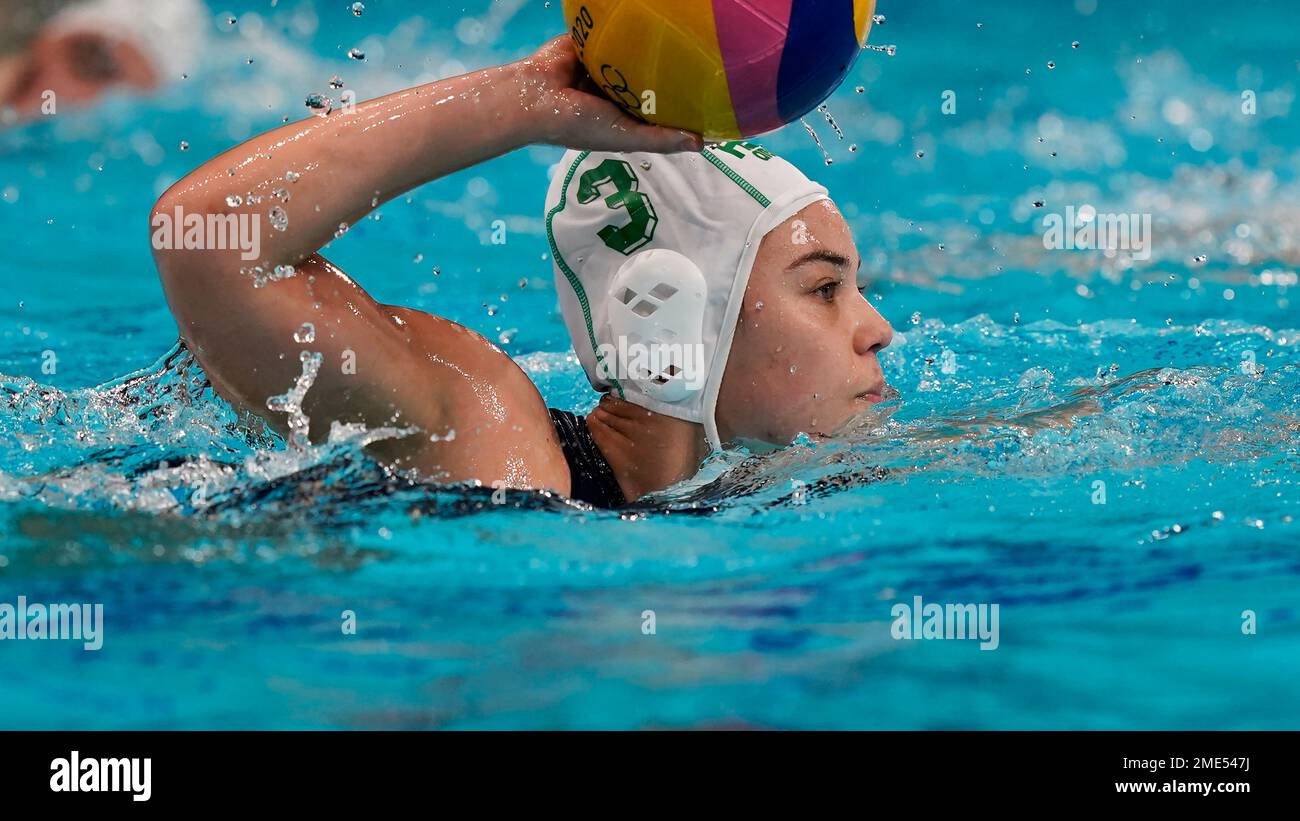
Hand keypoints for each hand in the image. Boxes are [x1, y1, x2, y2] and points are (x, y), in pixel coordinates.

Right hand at [514, 35, 704, 153]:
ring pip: (634, 56)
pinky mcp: (591, 44)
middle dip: (668, 74)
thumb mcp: (625, 136)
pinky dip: (627, 32)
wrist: (536, 96)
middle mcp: (616, 91)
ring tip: (681, 38)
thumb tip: (701, 144)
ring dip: (649, 50)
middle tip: (702, 61)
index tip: (709, 96)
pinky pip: (613, 35)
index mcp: (623, 116)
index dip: (681, 104)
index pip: (659, 108)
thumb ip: (661, 139)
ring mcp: (603, 66)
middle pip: (650, 80)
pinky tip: (651, 26)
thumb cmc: (579, 124)